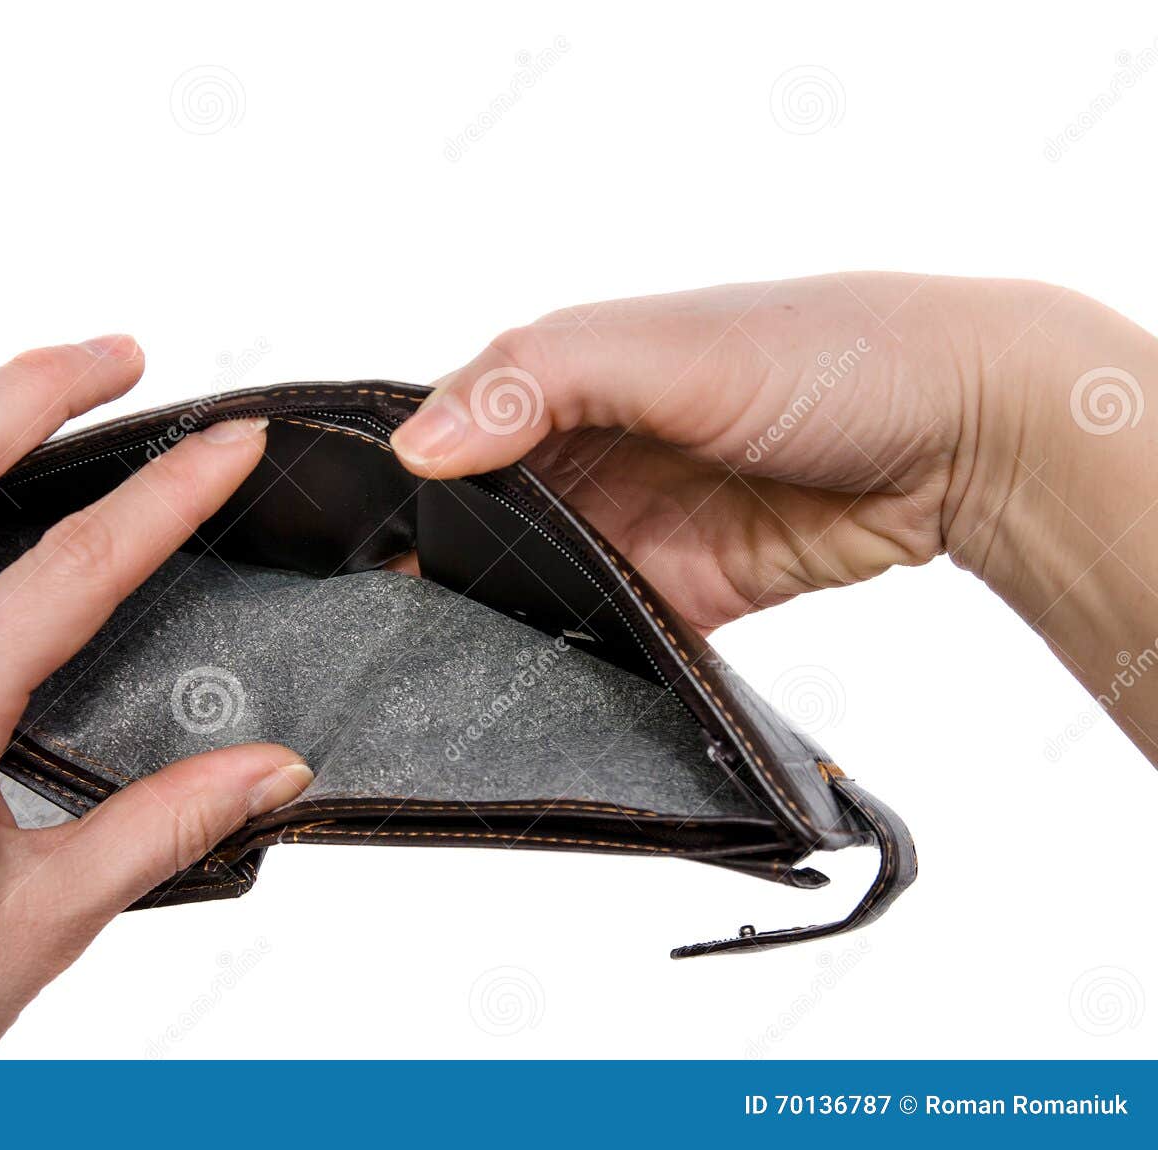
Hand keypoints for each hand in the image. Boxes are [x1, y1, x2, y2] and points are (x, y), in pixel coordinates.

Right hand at [390, 273, 1157, 760]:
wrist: (963, 432)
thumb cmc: (822, 353)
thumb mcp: (664, 348)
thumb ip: (535, 385)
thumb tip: (415, 447)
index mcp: (566, 376)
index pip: (450, 430)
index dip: (399, 484)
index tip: (346, 550)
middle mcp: (589, 452)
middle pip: (479, 520)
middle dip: (432, 568)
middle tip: (373, 631)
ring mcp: (633, 528)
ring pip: (533, 586)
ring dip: (495, 623)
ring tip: (431, 674)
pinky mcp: (682, 594)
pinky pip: (605, 636)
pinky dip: (571, 660)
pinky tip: (528, 692)